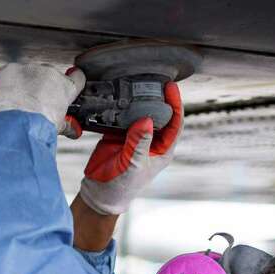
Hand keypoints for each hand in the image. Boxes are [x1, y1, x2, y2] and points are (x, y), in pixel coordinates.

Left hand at [0, 63, 85, 138]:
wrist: (15, 124)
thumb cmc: (39, 126)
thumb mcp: (57, 127)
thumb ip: (66, 125)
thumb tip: (73, 130)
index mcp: (66, 87)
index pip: (77, 77)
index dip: (73, 82)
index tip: (67, 88)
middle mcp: (50, 73)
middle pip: (50, 76)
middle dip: (44, 87)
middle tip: (36, 104)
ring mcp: (30, 69)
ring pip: (29, 73)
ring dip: (25, 84)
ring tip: (18, 103)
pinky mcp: (11, 69)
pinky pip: (9, 73)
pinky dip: (6, 83)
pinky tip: (5, 97)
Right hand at [76, 82, 182, 214]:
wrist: (100, 193)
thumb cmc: (122, 186)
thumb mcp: (134, 165)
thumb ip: (139, 143)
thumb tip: (146, 120)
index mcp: (162, 149)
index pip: (174, 123)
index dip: (175, 105)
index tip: (171, 88)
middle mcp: (151, 140)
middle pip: (159, 114)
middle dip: (158, 98)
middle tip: (154, 80)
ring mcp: (135, 136)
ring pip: (141, 112)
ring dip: (139, 99)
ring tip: (137, 83)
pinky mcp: (118, 134)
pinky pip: (123, 116)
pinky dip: (122, 106)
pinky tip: (120, 94)